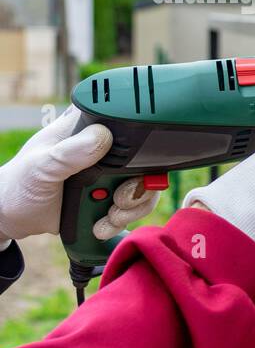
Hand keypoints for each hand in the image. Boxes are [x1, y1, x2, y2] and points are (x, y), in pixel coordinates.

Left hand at [0, 107, 160, 247]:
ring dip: (131, 209)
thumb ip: (70, 153)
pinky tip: (101, 225)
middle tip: (118, 200)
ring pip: (144, 187)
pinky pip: (135, 207)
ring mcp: (110, 174)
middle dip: (138, 187)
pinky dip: (123, 220)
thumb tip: (104, 137)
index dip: (140, 140)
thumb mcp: (42, 166)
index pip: (126, 122)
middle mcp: (103, 148)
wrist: (16, 216)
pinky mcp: (112, 195)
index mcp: (85, 129)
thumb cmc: (20, 184)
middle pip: (146, 160)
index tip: (129, 166)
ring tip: (108, 218)